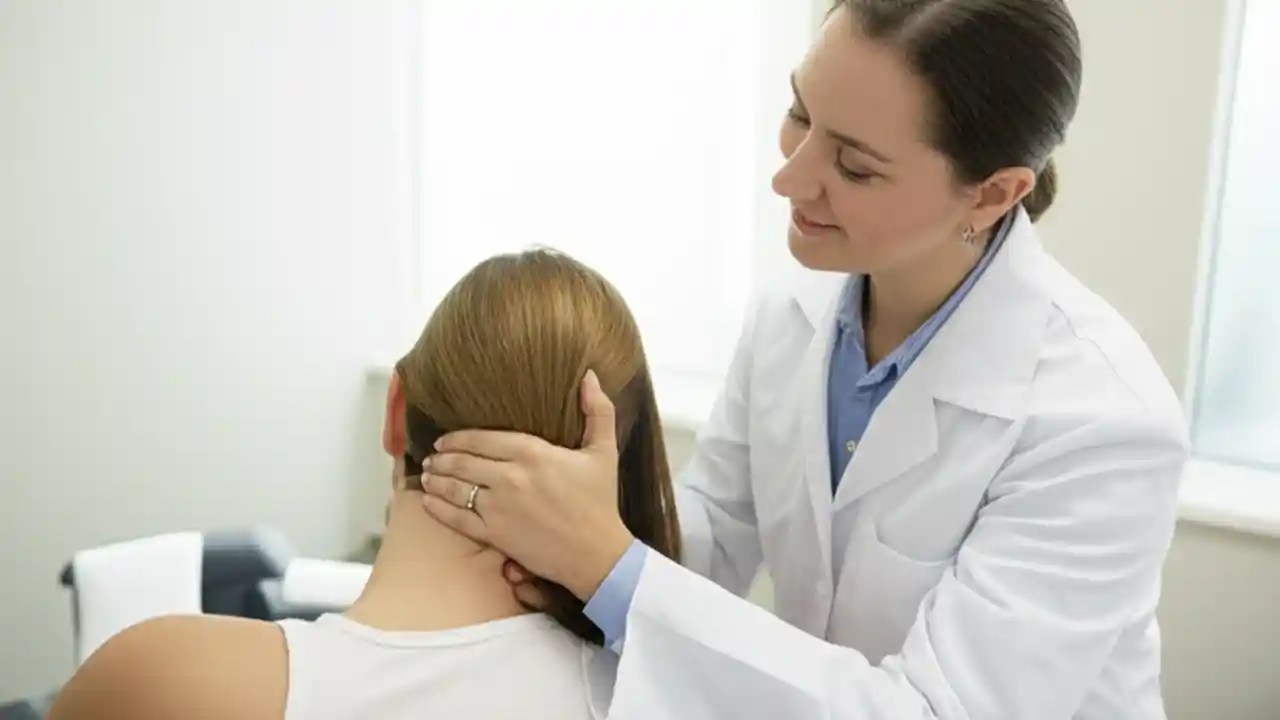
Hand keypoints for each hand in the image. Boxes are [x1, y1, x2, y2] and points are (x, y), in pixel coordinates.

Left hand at [420, 370, 633, 599]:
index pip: (481, 439)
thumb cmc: (600, 502)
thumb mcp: (604, 451)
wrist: (598, 554)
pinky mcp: (496, 535)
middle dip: (441, 459)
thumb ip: (598, 410)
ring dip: (436, 480)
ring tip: (427, 476)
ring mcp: (500, 507)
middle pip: (463, 462)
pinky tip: (428, 502)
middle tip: (431, 457)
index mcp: (532, 452)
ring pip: (455, 488)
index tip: (444, 440)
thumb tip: (590, 376)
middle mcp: (511, 477)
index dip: (457, 438)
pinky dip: (438, 508)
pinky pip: (458, 519)